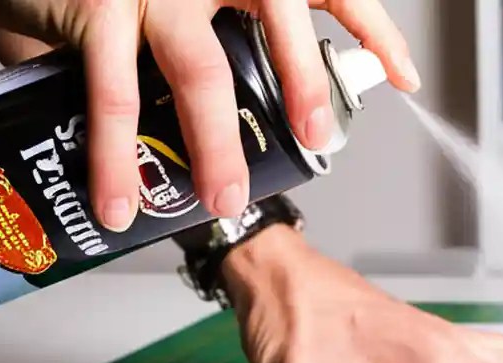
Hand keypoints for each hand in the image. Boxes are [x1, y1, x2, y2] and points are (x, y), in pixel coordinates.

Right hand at [0, 0, 419, 230]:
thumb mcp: (162, 4)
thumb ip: (196, 48)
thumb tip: (219, 119)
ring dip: (214, 144)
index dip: (370, 30)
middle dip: (304, 87)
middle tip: (314, 137)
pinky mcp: (97, 8)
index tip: (405, 76)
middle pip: (276, 20)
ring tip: (220, 199)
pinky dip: (117, 157)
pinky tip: (120, 203)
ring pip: (201, 71)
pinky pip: (113, 96)